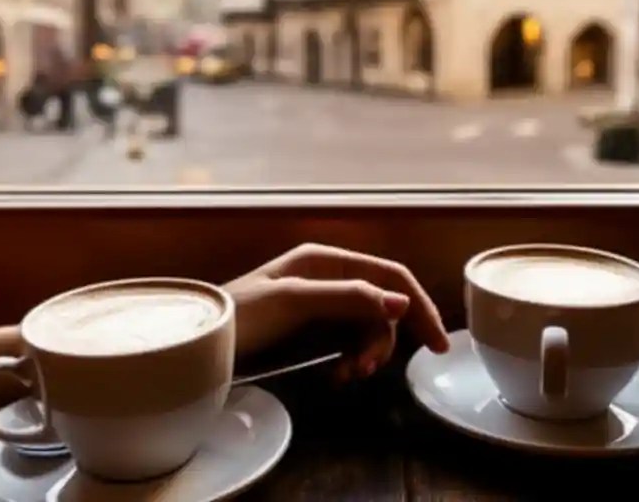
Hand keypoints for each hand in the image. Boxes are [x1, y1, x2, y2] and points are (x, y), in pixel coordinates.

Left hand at [224, 243, 449, 380]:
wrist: (199, 342)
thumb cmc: (240, 315)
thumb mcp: (294, 301)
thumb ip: (348, 298)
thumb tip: (402, 303)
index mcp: (326, 260)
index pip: (390, 276)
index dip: (418, 306)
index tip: (438, 345)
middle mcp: (328, 278)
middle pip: (382, 309)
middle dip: (381, 341)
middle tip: (364, 371)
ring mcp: (320, 306)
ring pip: (367, 330)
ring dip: (365, 355)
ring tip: (345, 377)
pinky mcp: (311, 333)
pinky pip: (347, 346)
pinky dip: (350, 362)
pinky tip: (336, 377)